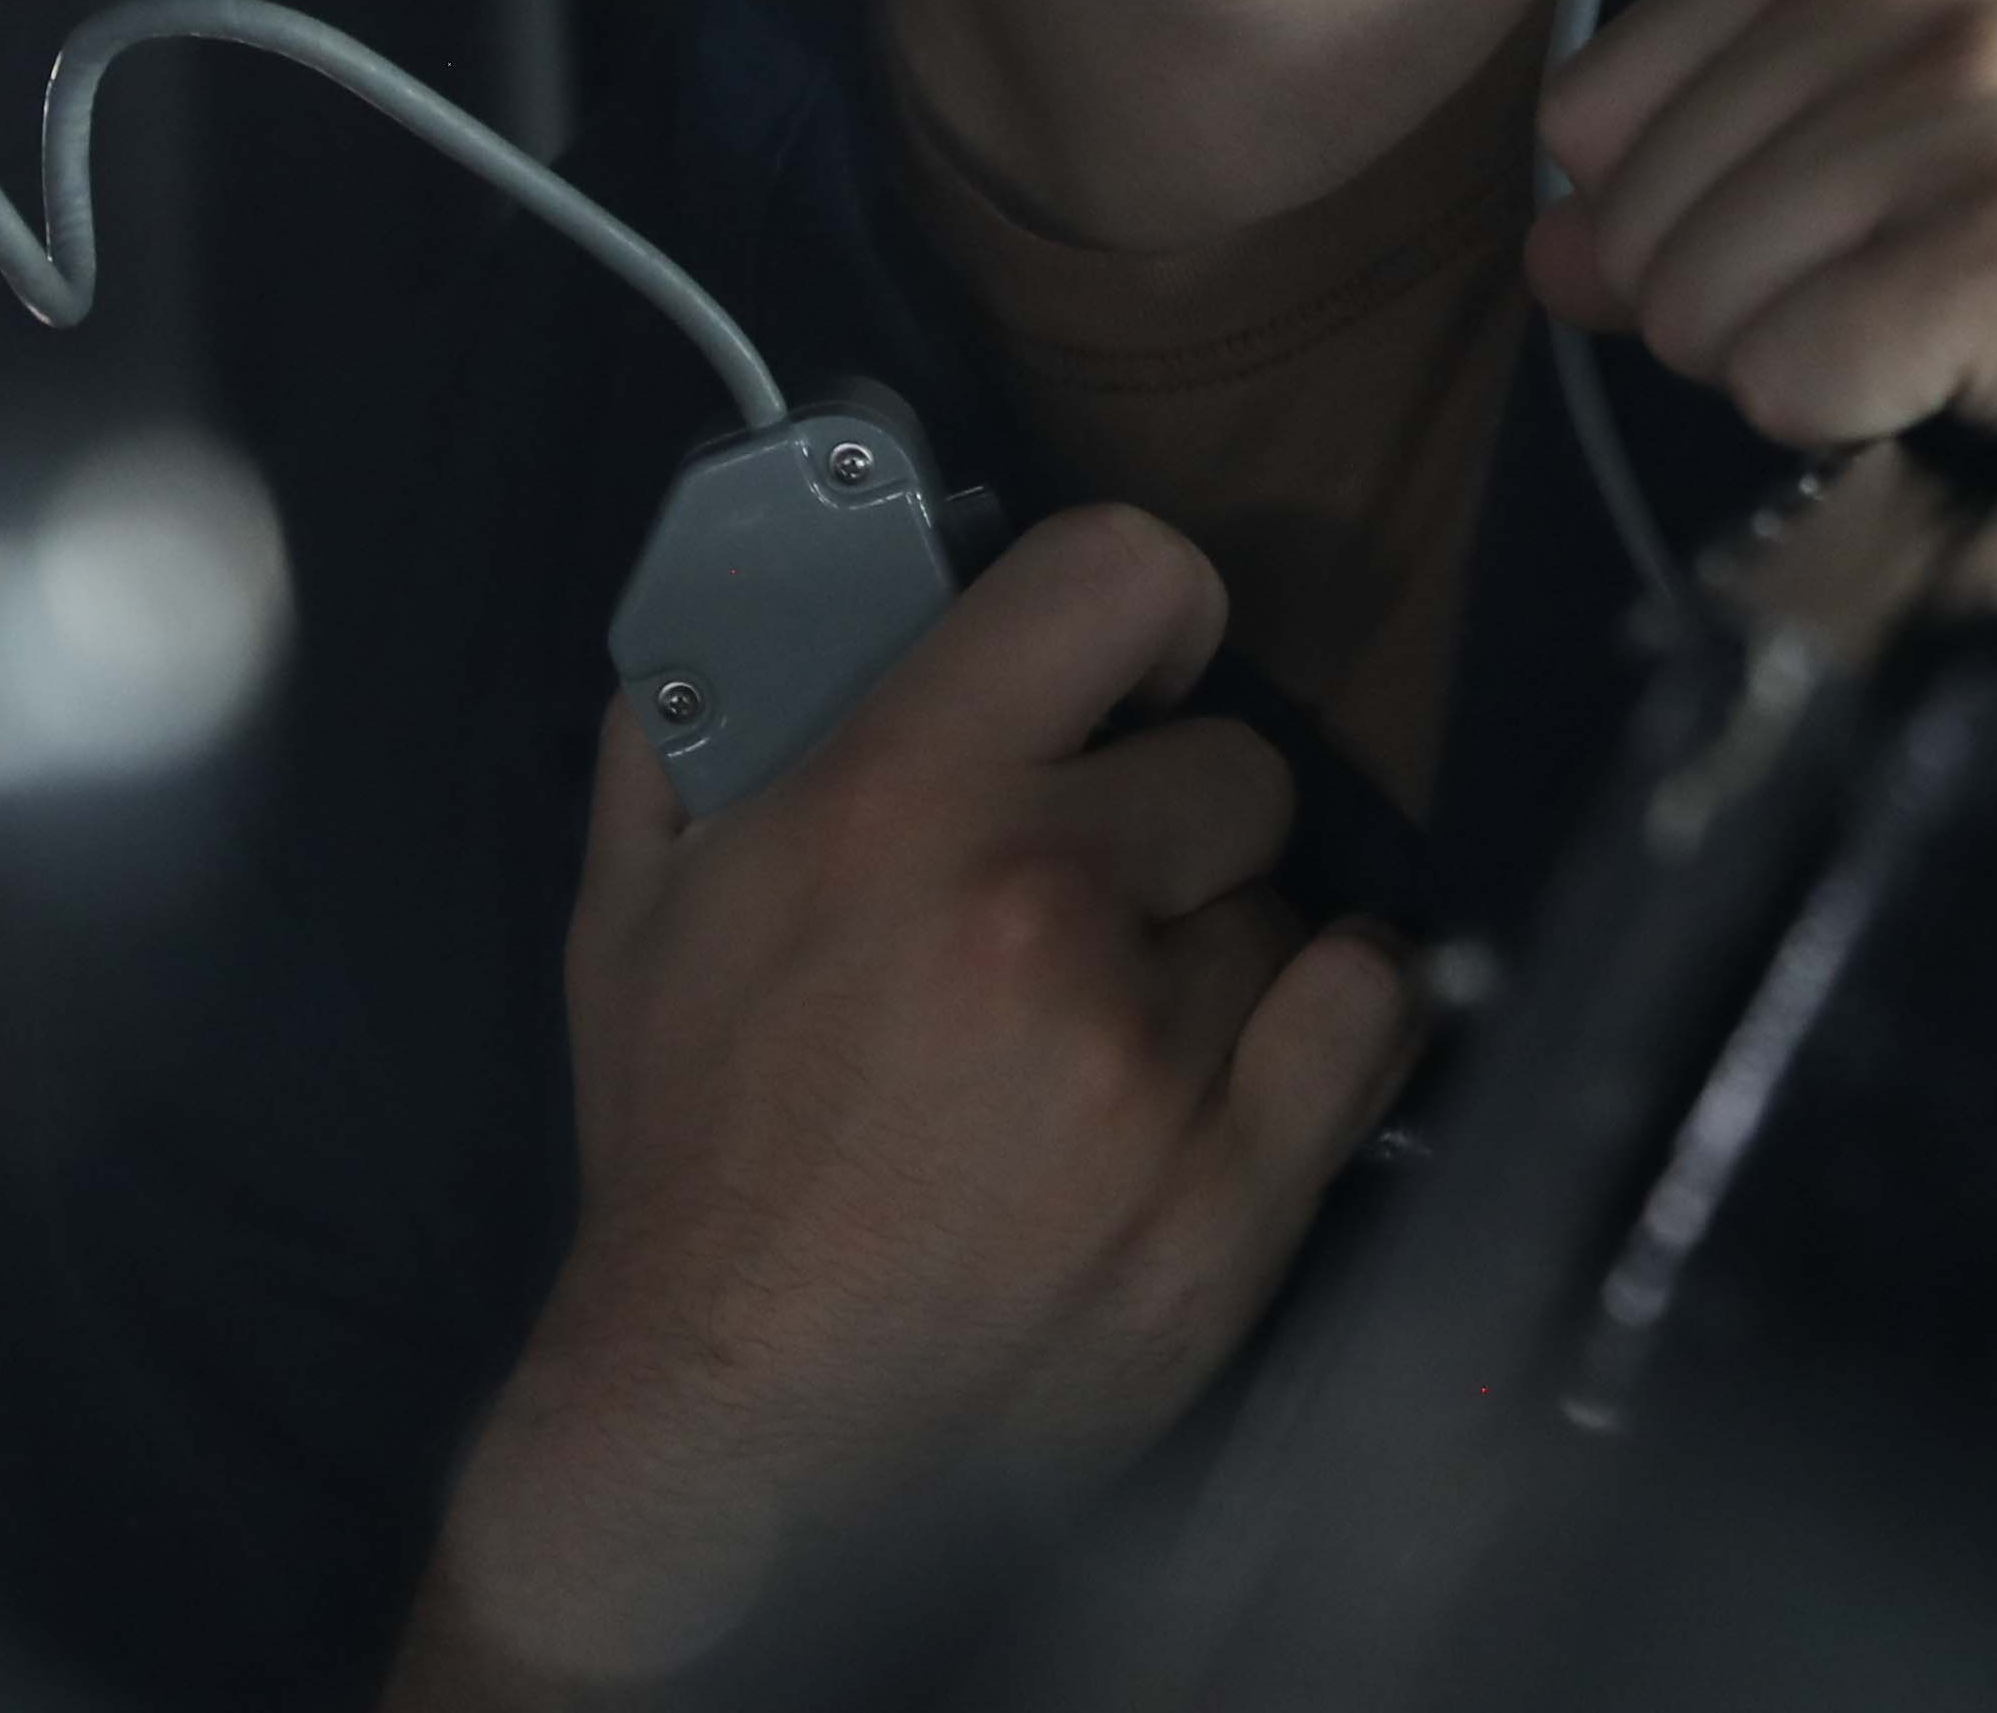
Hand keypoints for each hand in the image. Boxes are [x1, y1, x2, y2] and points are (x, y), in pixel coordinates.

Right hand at [399, 508, 1422, 1703]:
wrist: (736, 1420)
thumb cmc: (687, 1156)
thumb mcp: (629, 917)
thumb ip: (682, 738)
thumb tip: (742, 609)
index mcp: (901, 801)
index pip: (1122, 575)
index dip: (1149, 606)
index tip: (1136, 665)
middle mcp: (1046, 906)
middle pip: (1234, 765)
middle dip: (1167, 816)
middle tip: (1091, 890)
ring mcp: (1154, 1061)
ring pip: (1283, 907)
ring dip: (1216, 948)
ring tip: (1117, 1024)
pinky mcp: (1235, 1196)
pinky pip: (1366, 1016)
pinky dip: (1321, 1020)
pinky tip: (1245, 1049)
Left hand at [1528, 0, 1996, 567]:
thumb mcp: (1958, 125)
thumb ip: (1745, 154)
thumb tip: (1553, 254)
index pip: (1600, 105)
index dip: (1663, 223)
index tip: (1808, 256)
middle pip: (1640, 222)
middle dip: (1735, 319)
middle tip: (1916, 322)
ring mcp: (1986, 106)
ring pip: (1705, 307)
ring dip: (1806, 377)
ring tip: (1966, 349)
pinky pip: (1800, 377)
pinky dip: (1860, 422)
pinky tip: (1985, 391)